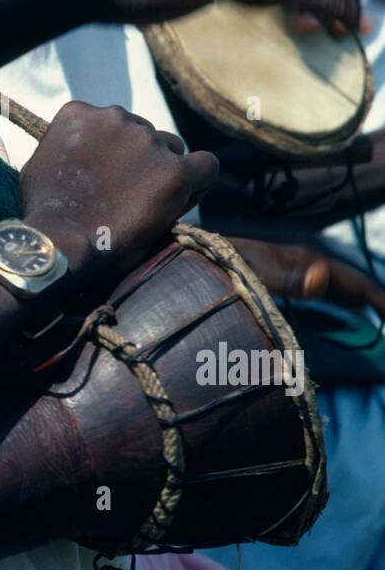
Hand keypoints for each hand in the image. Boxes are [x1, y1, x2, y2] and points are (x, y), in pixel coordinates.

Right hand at [20, 101, 218, 294]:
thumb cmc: (44, 215)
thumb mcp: (39, 165)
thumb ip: (61, 146)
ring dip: (165, 172)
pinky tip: (185, 199)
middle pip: (145, 134)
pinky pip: (207, 166)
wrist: (60, 243)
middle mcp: (116, 117)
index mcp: (80, 112)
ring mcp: (147, 141)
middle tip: (130, 198)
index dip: (117, 153)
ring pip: (173, 149)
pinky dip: (200, 182)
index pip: (115, 123)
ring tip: (149, 207)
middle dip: (141, 162)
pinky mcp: (175, 171)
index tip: (111, 180)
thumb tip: (72, 151)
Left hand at [228, 234, 384, 319]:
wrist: (203, 255)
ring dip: (363, 299)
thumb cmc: (227, 267)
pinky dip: (346, 299)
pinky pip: (328, 288)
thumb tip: (324, 274)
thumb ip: (291, 280)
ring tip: (383, 315)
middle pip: (353, 281)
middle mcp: (309, 261)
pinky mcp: (289, 276)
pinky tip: (351, 307)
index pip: (355, 280)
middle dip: (376, 299)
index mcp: (309, 260)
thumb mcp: (258, 276)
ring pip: (342, 284)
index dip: (378, 298)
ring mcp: (300, 268)